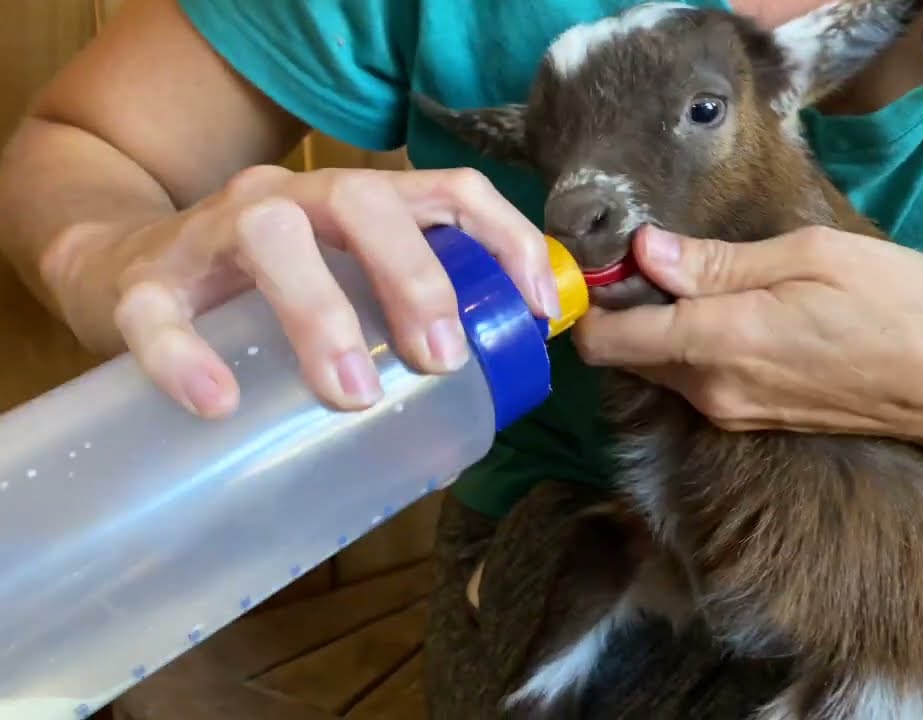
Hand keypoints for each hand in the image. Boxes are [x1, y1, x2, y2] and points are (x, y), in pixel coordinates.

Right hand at [100, 165, 559, 417]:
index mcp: (358, 203)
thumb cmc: (262, 292)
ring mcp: (213, 234)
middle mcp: (293, 200)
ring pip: (270, 238)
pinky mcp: (144, 285)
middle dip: (417, 278)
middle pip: (365, 203)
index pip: (449, 190)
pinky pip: (158, 314)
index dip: (507, 238)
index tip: (539, 308)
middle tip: (443, 362)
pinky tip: (219, 403)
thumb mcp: (344, 285)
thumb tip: (486, 396)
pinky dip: (187, 359)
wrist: (122, 270)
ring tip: (353, 395)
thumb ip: (401, 319)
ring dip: (321, 315)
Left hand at [571, 225, 922, 463]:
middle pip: (626, 356)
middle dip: (626, 309)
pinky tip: (735, 313)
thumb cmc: (898, 308)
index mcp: (717, 344)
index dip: (591, 301)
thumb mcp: (811, 257)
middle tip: (660, 254)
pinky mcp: (755, 422)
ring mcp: (733, 414)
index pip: (604, 342)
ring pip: (662, 369)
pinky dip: (694, 350)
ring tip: (703, 276)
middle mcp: (712, 391)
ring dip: (663, 328)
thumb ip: (718, 262)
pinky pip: (697, 384)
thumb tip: (645, 252)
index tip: (609, 260)